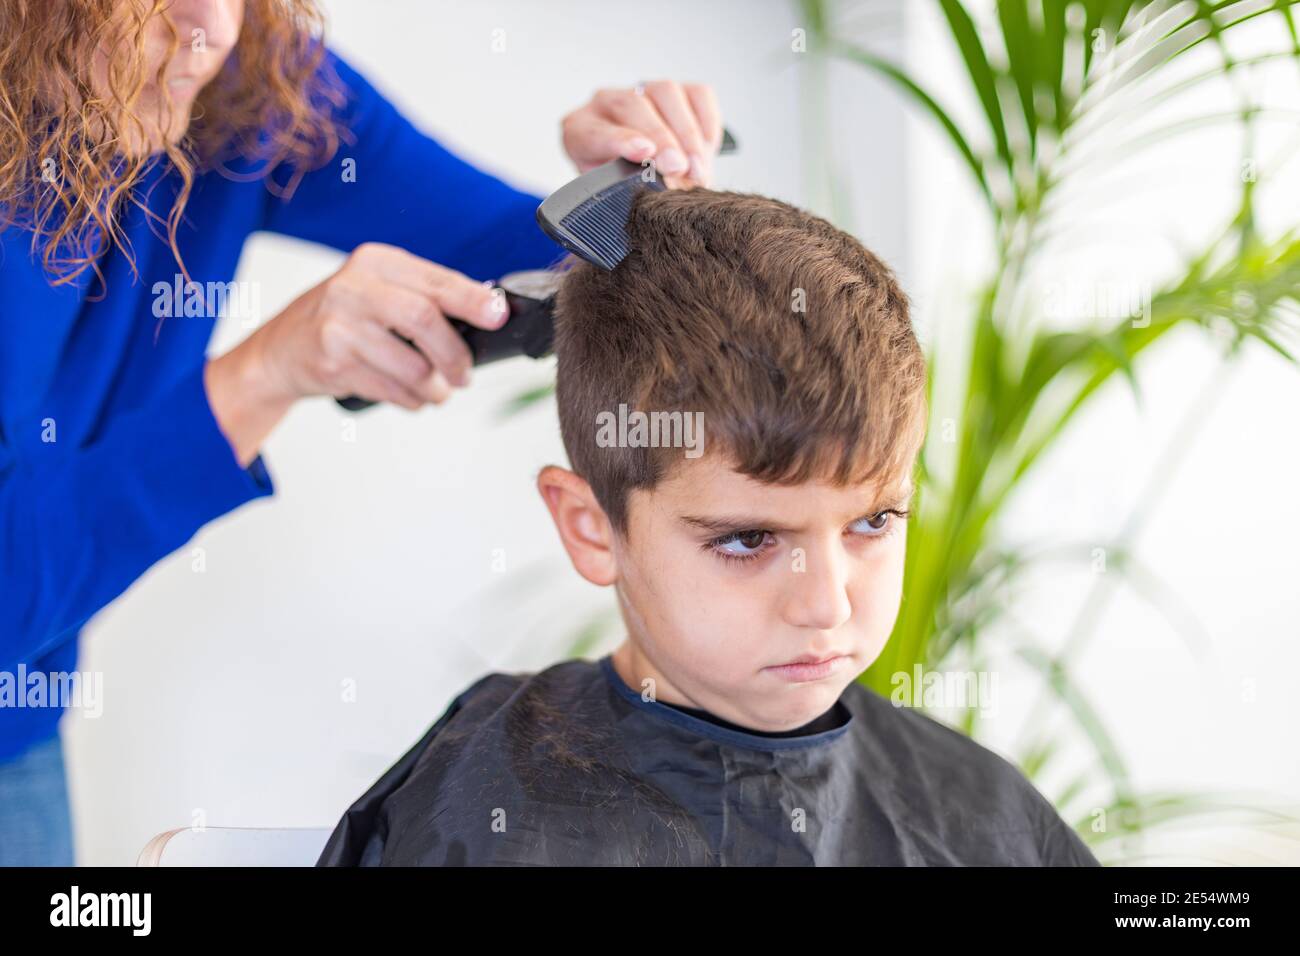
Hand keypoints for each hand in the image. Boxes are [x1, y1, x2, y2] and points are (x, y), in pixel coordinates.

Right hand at [205, 242, 505, 465]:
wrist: (280, 349)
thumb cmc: (343, 319)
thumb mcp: (379, 290)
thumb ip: (425, 296)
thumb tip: (487, 310)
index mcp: (377, 262)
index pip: (436, 281)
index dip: (473, 301)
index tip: (498, 316)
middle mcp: (355, 286)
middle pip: (425, 320)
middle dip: (455, 355)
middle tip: (465, 376)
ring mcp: (340, 323)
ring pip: (411, 363)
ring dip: (433, 387)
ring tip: (437, 391)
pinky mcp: (332, 360)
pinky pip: (390, 388)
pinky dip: (410, 399)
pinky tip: (410, 397)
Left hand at [561, 80, 722, 187]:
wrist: (635, 172)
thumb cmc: (619, 185)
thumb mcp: (611, 195)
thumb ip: (626, 190)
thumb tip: (661, 194)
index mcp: (581, 130)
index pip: (595, 131)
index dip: (621, 140)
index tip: (644, 154)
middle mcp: (607, 103)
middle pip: (634, 106)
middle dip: (662, 138)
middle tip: (680, 168)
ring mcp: (643, 90)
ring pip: (666, 93)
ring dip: (687, 133)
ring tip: (698, 169)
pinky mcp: (676, 91)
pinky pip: (697, 95)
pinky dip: (706, 122)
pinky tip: (707, 150)